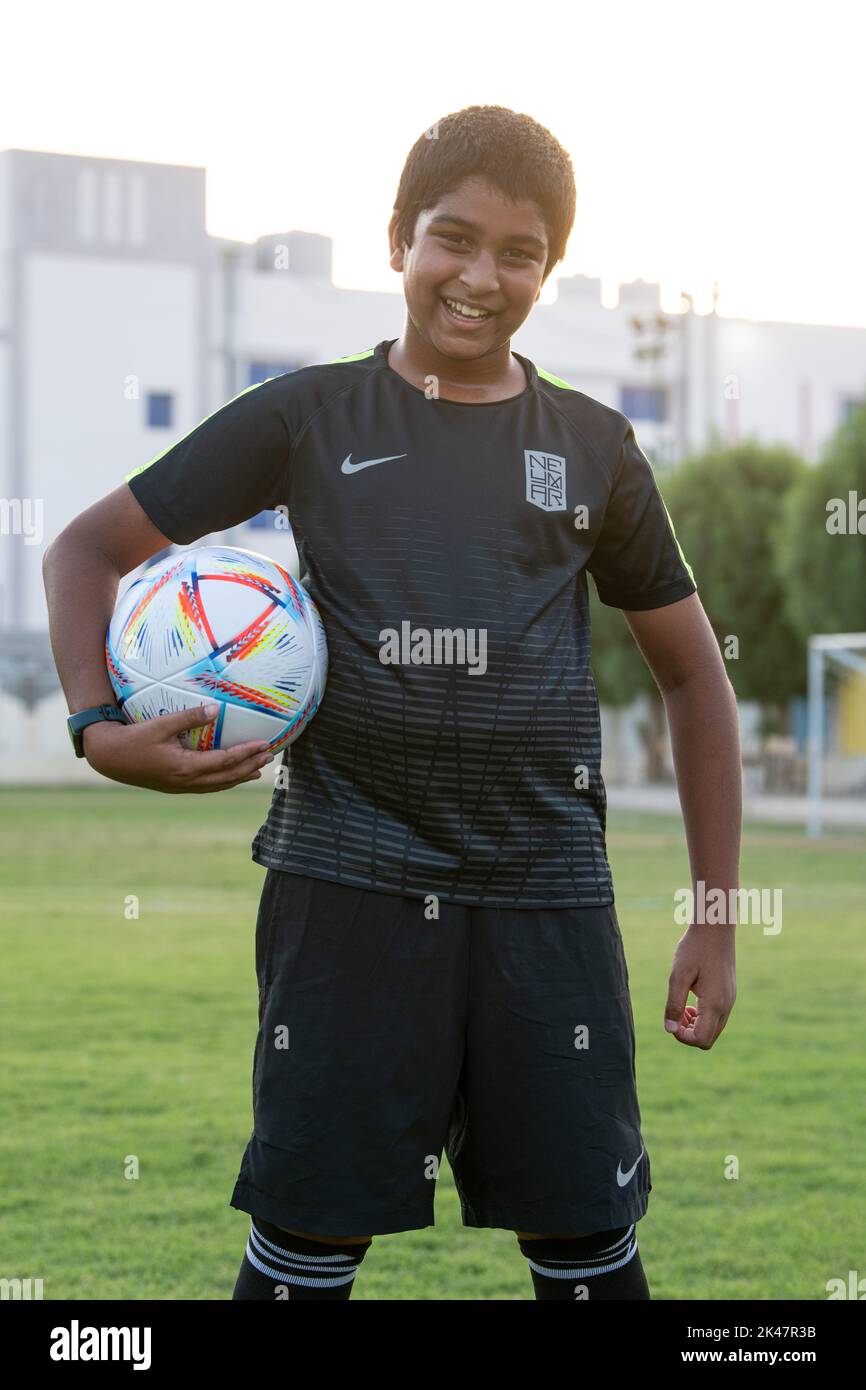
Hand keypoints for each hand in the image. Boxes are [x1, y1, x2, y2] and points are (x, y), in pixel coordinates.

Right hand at [82, 702, 275, 793]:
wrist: (109, 758)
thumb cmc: (133, 738)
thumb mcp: (161, 724)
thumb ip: (189, 717)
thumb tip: (216, 709)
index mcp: (185, 768)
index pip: (224, 762)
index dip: (246, 754)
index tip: (264, 745)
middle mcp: (186, 782)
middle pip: (227, 777)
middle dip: (250, 767)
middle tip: (269, 757)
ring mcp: (181, 787)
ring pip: (218, 785)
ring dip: (239, 777)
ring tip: (257, 771)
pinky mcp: (176, 786)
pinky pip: (207, 786)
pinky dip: (223, 781)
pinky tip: (230, 776)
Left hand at [664, 922, 735, 1048]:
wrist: (715, 928)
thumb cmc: (694, 949)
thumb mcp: (678, 976)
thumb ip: (674, 1004)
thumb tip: (669, 1029)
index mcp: (714, 1004)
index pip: (700, 1039)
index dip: (682, 1036)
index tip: (671, 1019)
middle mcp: (726, 1006)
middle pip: (708, 1039)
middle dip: (688, 1033)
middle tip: (676, 1013)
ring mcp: (730, 1000)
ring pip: (714, 1029)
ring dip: (696, 1025)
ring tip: (682, 1006)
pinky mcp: (730, 994)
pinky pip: (718, 1017)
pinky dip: (703, 1016)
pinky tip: (692, 999)